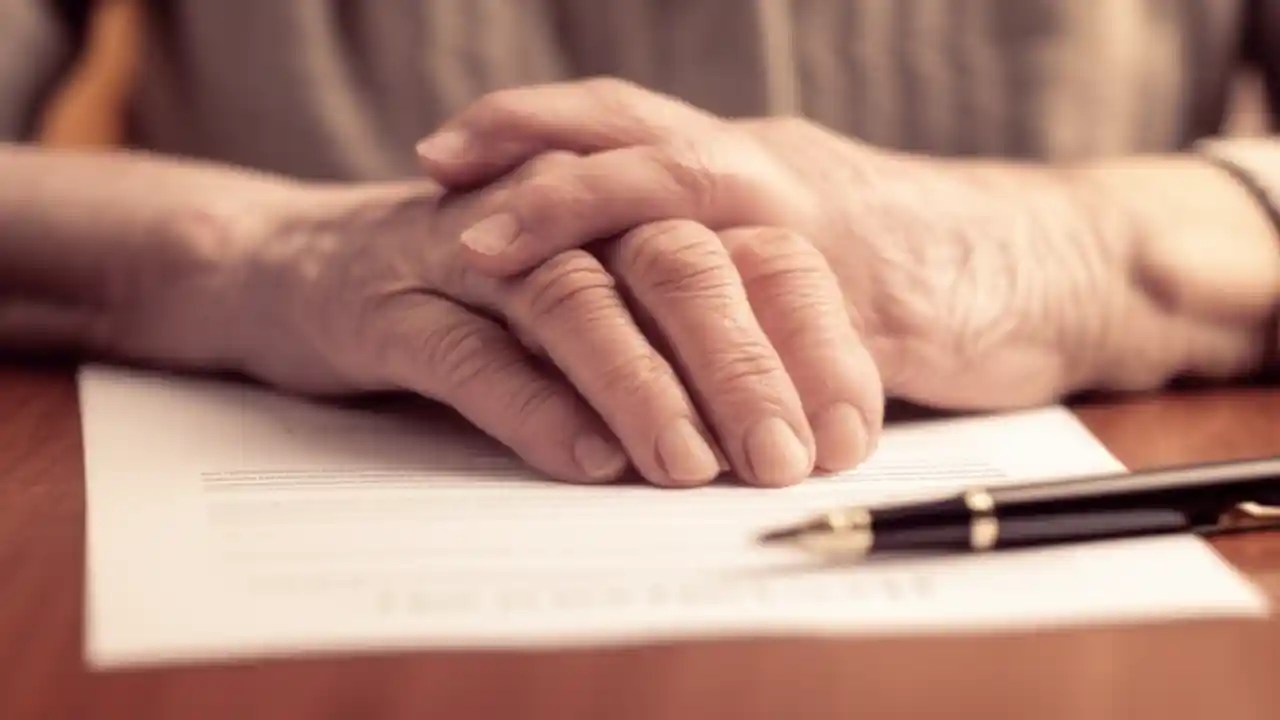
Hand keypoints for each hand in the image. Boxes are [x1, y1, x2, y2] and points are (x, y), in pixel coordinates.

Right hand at [199, 175, 878, 486]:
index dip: (807, 339)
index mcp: (629, 207)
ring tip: (691, 466)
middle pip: (675, 265)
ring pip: (576, 302)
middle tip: (787, 460)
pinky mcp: (395, 305)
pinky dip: (531, 406)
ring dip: (641, 386)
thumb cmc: (481, 296)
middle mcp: (563, 213)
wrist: (306, 264)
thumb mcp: (597, 301)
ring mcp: (474, 253)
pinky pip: (471, 354)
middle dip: (741, 364)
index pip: (745, 252)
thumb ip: (681, 345)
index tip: (849, 434)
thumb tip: (785, 430)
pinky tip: (584, 458)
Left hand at [416, 78, 1140, 408]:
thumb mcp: (803, 244)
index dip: (533, 130)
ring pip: (685, 190)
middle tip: (435, 176)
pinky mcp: (869, 291)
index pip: (627, 127)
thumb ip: (722, 260)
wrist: (1059, 269)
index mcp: (750, 167)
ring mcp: (818, 225)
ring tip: (485, 249)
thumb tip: (626, 298)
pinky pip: (766, 293)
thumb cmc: (921, 263)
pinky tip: (623, 336)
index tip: (443, 150)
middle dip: (528, 154)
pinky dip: (684, 310)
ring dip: (576, 208)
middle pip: (637, 139)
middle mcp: (772, 176)